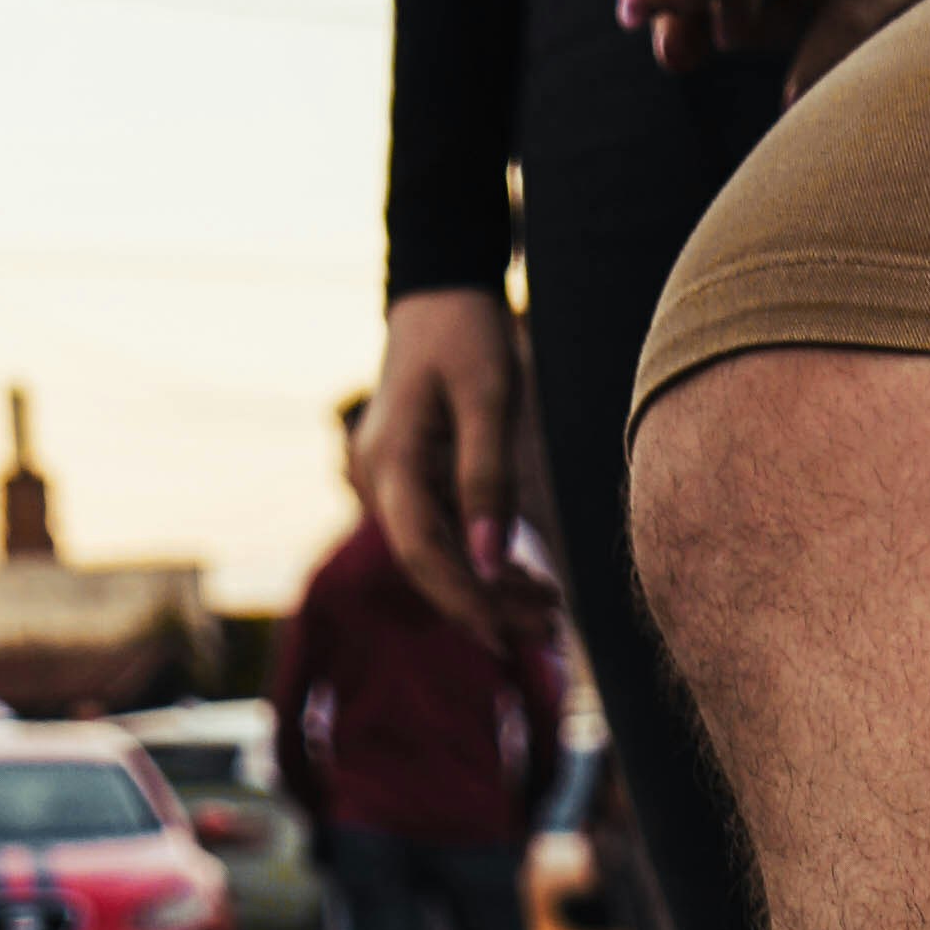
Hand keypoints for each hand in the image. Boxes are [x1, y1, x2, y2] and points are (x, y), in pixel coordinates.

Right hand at [356, 291, 533, 648]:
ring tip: (549, 615)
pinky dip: (482, 561)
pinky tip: (526, 581)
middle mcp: (379, 477)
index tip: (507, 638)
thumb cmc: (467, 333)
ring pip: (438, 555)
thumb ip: (487, 477)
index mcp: (391, 461)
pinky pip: (444, 533)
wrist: (440, 292)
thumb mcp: (489, 396)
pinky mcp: (412, 479)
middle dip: (486, 606)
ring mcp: (392, 480)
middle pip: (429, 564)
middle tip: (549, 635)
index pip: (423, 551)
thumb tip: (490, 561)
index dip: (464, 601)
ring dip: (489, 590)